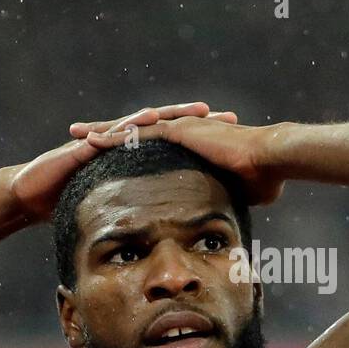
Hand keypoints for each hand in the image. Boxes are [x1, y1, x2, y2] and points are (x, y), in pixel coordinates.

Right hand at [10, 103, 239, 221]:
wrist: (29, 196)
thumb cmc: (70, 202)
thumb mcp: (114, 206)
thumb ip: (141, 208)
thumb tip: (173, 224)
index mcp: (133, 156)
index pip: (172, 143)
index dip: (201, 138)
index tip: (231, 136)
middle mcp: (121, 143)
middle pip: (163, 127)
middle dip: (193, 120)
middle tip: (222, 116)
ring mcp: (103, 142)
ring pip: (140, 124)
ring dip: (166, 116)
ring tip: (191, 111)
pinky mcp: (84, 146)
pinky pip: (110, 135)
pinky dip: (128, 128)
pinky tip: (146, 122)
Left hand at [84, 116, 283, 204]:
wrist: (271, 161)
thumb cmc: (265, 178)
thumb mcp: (239, 193)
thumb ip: (227, 200)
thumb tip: (230, 220)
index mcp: (192, 143)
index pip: (154, 144)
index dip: (131, 148)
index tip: (111, 153)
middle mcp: (182, 130)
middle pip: (136, 131)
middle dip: (108, 134)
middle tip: (81, 136)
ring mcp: (179, 127)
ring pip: (132, 128)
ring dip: (103, 131)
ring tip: (77, 134)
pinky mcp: (178, 131)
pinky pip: (139, 134)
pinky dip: (115, 136)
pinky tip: (92, 141)